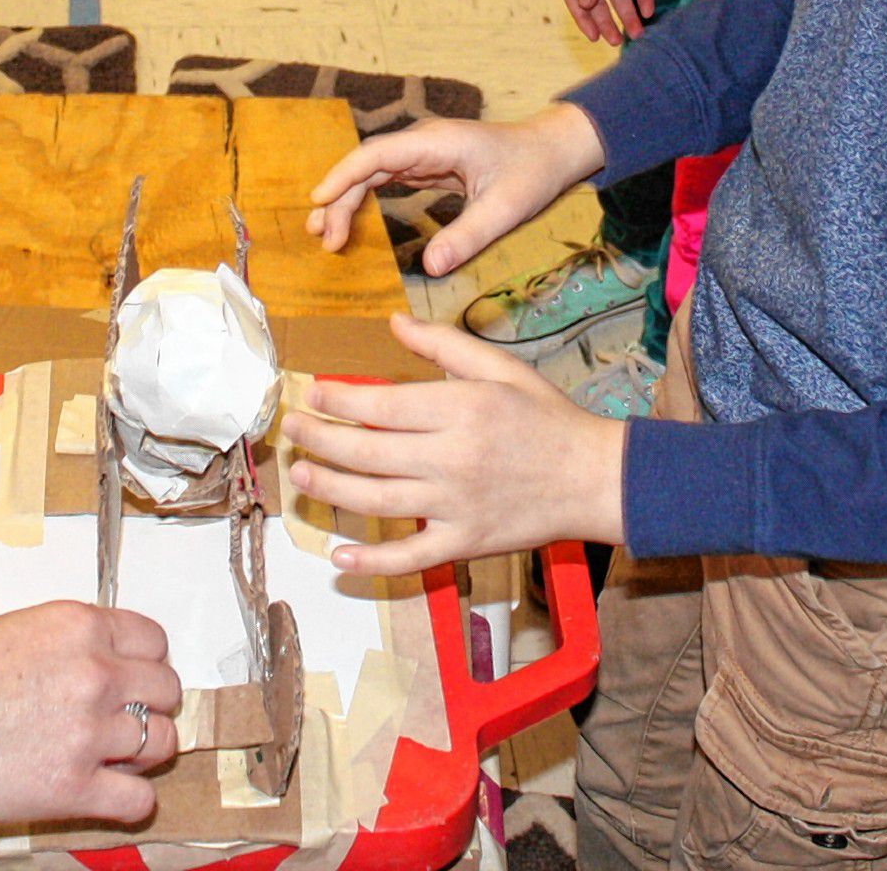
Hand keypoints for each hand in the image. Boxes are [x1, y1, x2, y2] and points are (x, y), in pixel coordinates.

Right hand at [0, 601, 183, 826]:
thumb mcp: (15, 630)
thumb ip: (67, 642)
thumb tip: (92, 656)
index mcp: (81, 628)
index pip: (153, 640)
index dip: (145, 662)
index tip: (133, 677)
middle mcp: (96, 675)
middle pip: (167, 689)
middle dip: (152, 705)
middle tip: (126, 718)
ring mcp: (90, 734)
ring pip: (163, 743)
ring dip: (144, 753)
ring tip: (116, 757)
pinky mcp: (75, 787)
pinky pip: (139, 800)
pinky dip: (131, 802)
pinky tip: (110, 794)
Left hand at [283, 314, 628, 573]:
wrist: (594, 477)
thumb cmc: (547, 417)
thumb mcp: (501, 368)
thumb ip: (444, 344)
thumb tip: (394, 322)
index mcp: (462, 409)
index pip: (383, 406)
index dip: (340, 400)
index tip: (313, 393)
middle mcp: (454, 458)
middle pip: (368, 454)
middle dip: (321, 442)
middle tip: (292, 431)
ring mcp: (457, 505)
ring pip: (377, 502)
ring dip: (331, 491)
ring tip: (301, 476)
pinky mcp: (466, 543)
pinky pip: (411, 558)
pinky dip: (373, 563)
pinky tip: (339, 557)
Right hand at [307, 106, 603, 275]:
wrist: (551, 151)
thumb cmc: (531, 172)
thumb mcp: (505, 209)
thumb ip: (468, 236)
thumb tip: (430, 268)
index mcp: (437, 142)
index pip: (377, 154)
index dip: (344, 176)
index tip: (318, 200)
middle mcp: (423, 143)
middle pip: (367, 167)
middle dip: (339, 200)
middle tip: (325, 242)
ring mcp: (423, 153)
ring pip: (372, 174)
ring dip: (346, 201)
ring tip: (325, 236)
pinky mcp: (426, 166)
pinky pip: (386, 181)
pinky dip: (364, 201)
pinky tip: (350, 223)